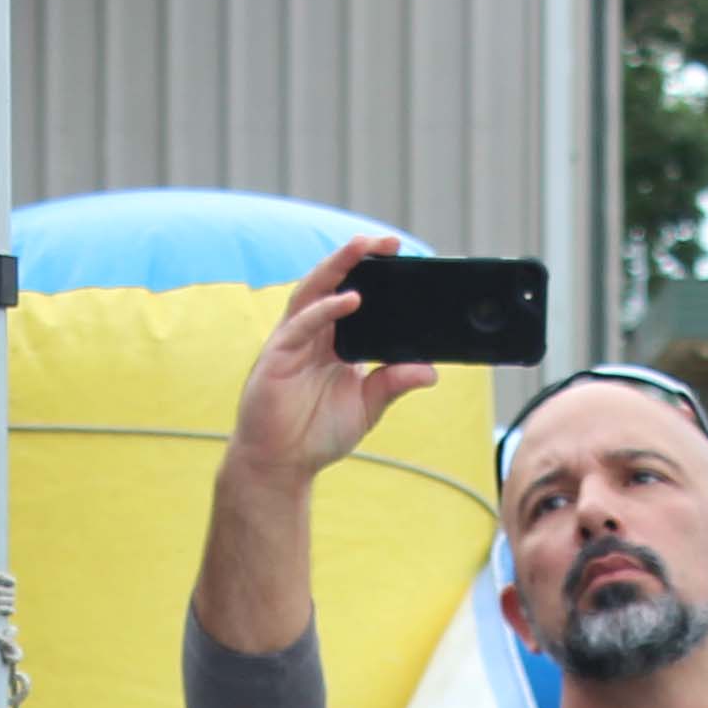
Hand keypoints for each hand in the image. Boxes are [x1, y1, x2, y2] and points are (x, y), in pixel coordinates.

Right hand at [227, 236, 437, 484]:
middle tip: (387, 241)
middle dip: (356, 258)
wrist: (280, 465)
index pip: (352, 296)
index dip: (372, 275)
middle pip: (331, 283)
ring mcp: (291, 343)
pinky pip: (301, 326)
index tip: (401, 257)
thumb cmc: (316, 435)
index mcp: (332, 341)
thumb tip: (430, 371)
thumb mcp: (367, 407)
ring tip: (362, 248)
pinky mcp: (276, 358)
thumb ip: (393, 384)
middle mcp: (311, 335)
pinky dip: (325, 310)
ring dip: (337, 267)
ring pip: (312, 292)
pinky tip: (349, 299)